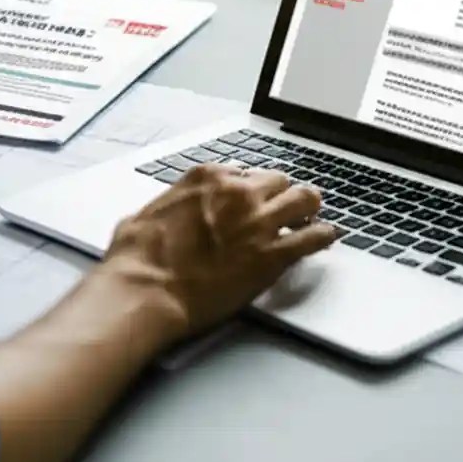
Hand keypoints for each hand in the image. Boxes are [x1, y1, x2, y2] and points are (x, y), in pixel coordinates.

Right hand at [99, 163, 340, 344]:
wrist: (146, 290)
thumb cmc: (137, 258)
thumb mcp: (146, 213)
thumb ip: (170, 204)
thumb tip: (170, 212)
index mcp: (208, 177)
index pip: (245, 171)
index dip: (250, 189)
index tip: (251, 201)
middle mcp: (239, 192)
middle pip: (279, 181)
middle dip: (280, 196)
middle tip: (282, 210)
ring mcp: (260, 222)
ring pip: (306, 199)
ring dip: (307, 209)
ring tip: (309, 219)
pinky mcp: (274, 255)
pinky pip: (314, 237)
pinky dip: (323, 237)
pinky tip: (325, 239)